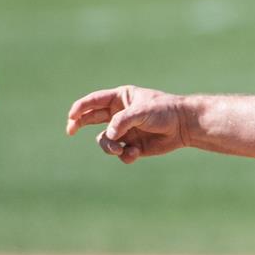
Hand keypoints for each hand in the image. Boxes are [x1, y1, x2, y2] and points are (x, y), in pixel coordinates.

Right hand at [65, 85, 192, 163]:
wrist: (184, 126)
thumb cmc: (164, 111)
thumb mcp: (142, 111)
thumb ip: (122, 121)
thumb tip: (108, 136)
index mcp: (120, 98)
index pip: (94, 101)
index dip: (80, 108)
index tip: (71, 117)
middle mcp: (119, 114)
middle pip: (91, 118)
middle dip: (79, 124)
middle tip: (70, 131)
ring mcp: (125, 130)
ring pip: (105, 140)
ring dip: (109, 147)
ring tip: (120, 149)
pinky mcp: (133, 145)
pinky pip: (120, 153)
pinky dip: (125, 156)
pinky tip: (135, 153)